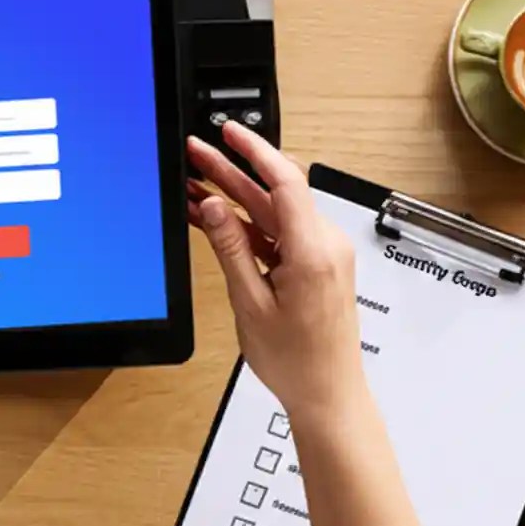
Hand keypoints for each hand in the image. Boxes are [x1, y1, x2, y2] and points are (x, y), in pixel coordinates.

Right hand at [187, 123, 363, 419]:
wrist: (329, 394)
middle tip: (196, 153)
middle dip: (232, 171)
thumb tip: (213, 207)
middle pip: (275, 193)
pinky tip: (217, 218)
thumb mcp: (251, 303)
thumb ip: (231, 249)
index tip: (228, 132)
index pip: (284, 181)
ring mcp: (324, 254)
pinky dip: (249, 225)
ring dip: (236, 199)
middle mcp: (325, 246)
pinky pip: (280, 233)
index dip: (254, 150)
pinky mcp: (318, 265)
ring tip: (195, 183)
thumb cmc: (298, 361)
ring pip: (275, 212)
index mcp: (313, 252)